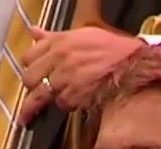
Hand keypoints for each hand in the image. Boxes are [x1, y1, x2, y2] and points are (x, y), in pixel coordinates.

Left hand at [18, 26, 143, 124]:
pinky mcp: (77, 94)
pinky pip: (63, 104)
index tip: (35, 74)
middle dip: (34, 88)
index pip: (27, 58)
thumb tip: (34, 32)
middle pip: (29, 80)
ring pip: (43, 95)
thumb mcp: (80, 34)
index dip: (31, 68)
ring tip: (66, 98)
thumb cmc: (109, 48)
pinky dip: (69, 105)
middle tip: (41, 94)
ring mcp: (67, 77)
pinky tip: (79, 99)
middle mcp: (59, 59)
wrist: (132, 61)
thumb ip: (54, 36)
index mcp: (58, 42)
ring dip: (53, 98)